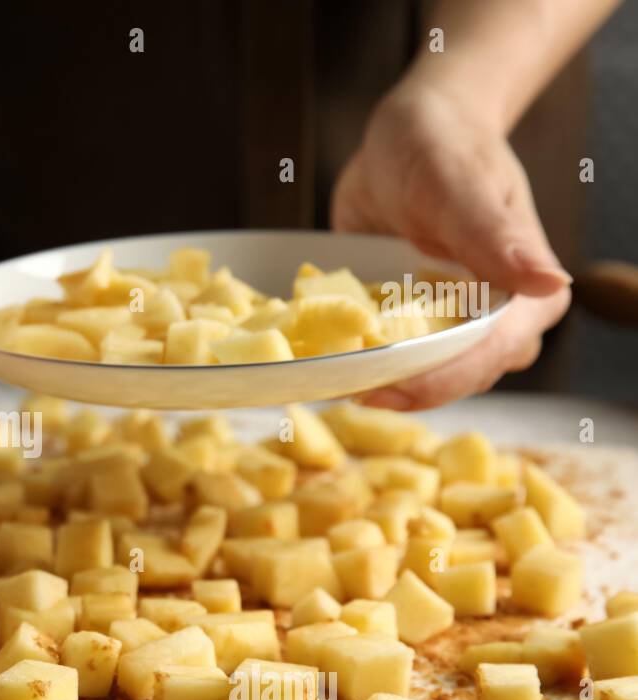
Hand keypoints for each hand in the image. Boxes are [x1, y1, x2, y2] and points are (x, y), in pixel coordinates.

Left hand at [331, 82, 571, 409]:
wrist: (407, 134)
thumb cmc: (444, 145)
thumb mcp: (460, 184)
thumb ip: (495, 235)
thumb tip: (551, 284)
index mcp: (526, 291)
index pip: (492, 352)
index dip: (443, 379)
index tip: (390, 389)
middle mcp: (493, 315)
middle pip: (458, 376)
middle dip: (407, 389)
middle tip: (349, 390)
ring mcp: (449, 322)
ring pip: (424, 374)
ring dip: (380, 381)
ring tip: (332, 380)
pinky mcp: (410, 321)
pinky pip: (389, 353)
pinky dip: (359, 359)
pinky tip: (322, 362)